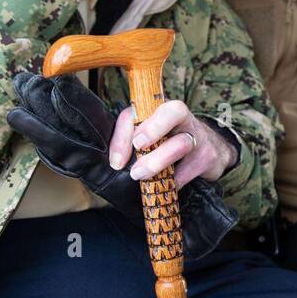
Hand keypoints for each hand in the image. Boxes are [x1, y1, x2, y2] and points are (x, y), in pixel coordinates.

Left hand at [5, 72, 235, 258]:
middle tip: (137, 148)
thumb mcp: (144, 144)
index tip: (114, 162)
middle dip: (153, 129)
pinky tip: (170, 187)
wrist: (212, 155)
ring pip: (183, 142)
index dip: (123, 135)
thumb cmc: (167, 149)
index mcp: (155, 112)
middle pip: (173, 110)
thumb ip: (123, 146)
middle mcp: (179, 119)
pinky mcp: (210, 156)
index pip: (137, 113)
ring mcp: (197, 136)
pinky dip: (178, 179)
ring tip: (143, 176)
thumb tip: (84, 159)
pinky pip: (193, 167)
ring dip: (161, 160)